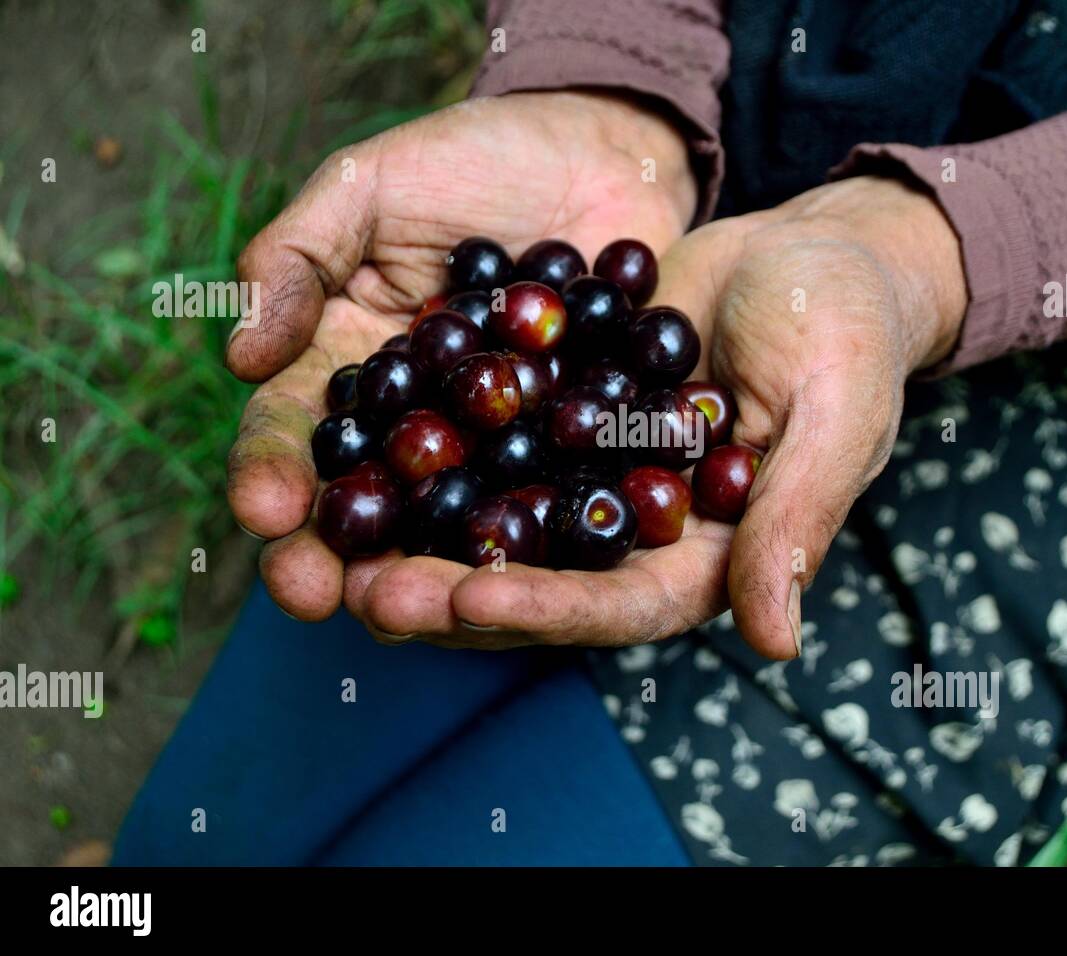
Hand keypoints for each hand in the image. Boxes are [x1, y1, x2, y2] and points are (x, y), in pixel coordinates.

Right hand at [227, 91, 696, 620]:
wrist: (601, 155)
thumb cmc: (472, 159)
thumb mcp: (368, 187)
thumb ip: (298, 257)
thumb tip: (240, 355)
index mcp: (347, 369)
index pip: (292, 434)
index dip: (270, 475)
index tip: (264, 512)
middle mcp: (415, 427)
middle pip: (365, 506)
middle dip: (335, 556)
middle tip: (318, 599)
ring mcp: (496, 449)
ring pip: (452, 525)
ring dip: (428, 573)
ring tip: (411, 613)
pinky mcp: (574, 453)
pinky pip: (555, 503)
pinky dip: (541, 540)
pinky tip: (530, 577)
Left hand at [352, 175, 966, 656]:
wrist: (811, 254)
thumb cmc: (845, 333)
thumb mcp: (834, 417)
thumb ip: (796, 521)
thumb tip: (775, 640)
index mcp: (705, 555)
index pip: (620, 603)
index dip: (546, 608)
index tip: (470, 598)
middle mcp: (635, 532)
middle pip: (537, 581)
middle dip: (452, 592)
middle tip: (363, 592)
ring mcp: (590, 476)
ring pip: (494, 521)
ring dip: (416, 538)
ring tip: (332, 544)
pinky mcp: (556, 417)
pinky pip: (485, 439)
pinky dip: (426, 450)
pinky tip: (356, 449)